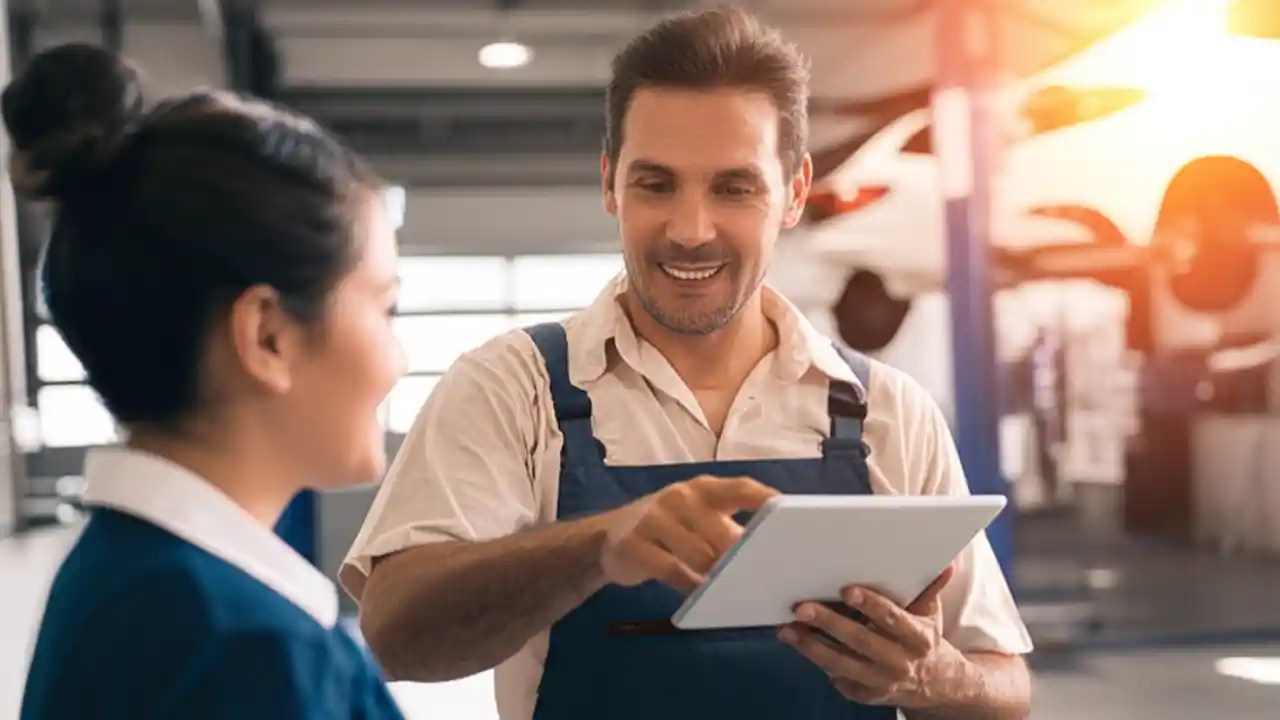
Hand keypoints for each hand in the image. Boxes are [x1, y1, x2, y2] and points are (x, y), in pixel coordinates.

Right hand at [594, 475, 777, 593]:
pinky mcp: (635, 545)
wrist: (606, 538)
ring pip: (700, 556)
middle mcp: (680, 497)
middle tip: (759, 577)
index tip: (793, 518)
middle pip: (723, 531)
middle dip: (742, 558)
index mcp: (702, 488)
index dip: (767, 502)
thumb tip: (769, 552)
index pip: (741, 488)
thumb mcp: (695, 517)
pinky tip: (698, 594)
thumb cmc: (666, 527)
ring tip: (727, 590)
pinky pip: (673, 572)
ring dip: (716, 577)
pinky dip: (690, 587)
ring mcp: (655, 519)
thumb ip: (726, 526)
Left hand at [780, 565, 965, 708]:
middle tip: (802, 607)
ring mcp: (880, 682)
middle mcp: (900, 663)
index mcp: (918, 638)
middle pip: (860, 642)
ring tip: (787, 629)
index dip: (871, 605)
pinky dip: (813, 658)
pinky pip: (834, 676)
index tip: (847, 590)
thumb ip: (930, 588)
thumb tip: (945, 564)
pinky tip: (796, 642)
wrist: (934, 685)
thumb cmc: (923, 639)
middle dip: (829, 623)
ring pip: (841, 663)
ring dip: (810, 646)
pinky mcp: (863, 694)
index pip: (893, 619)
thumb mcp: (930, 614)